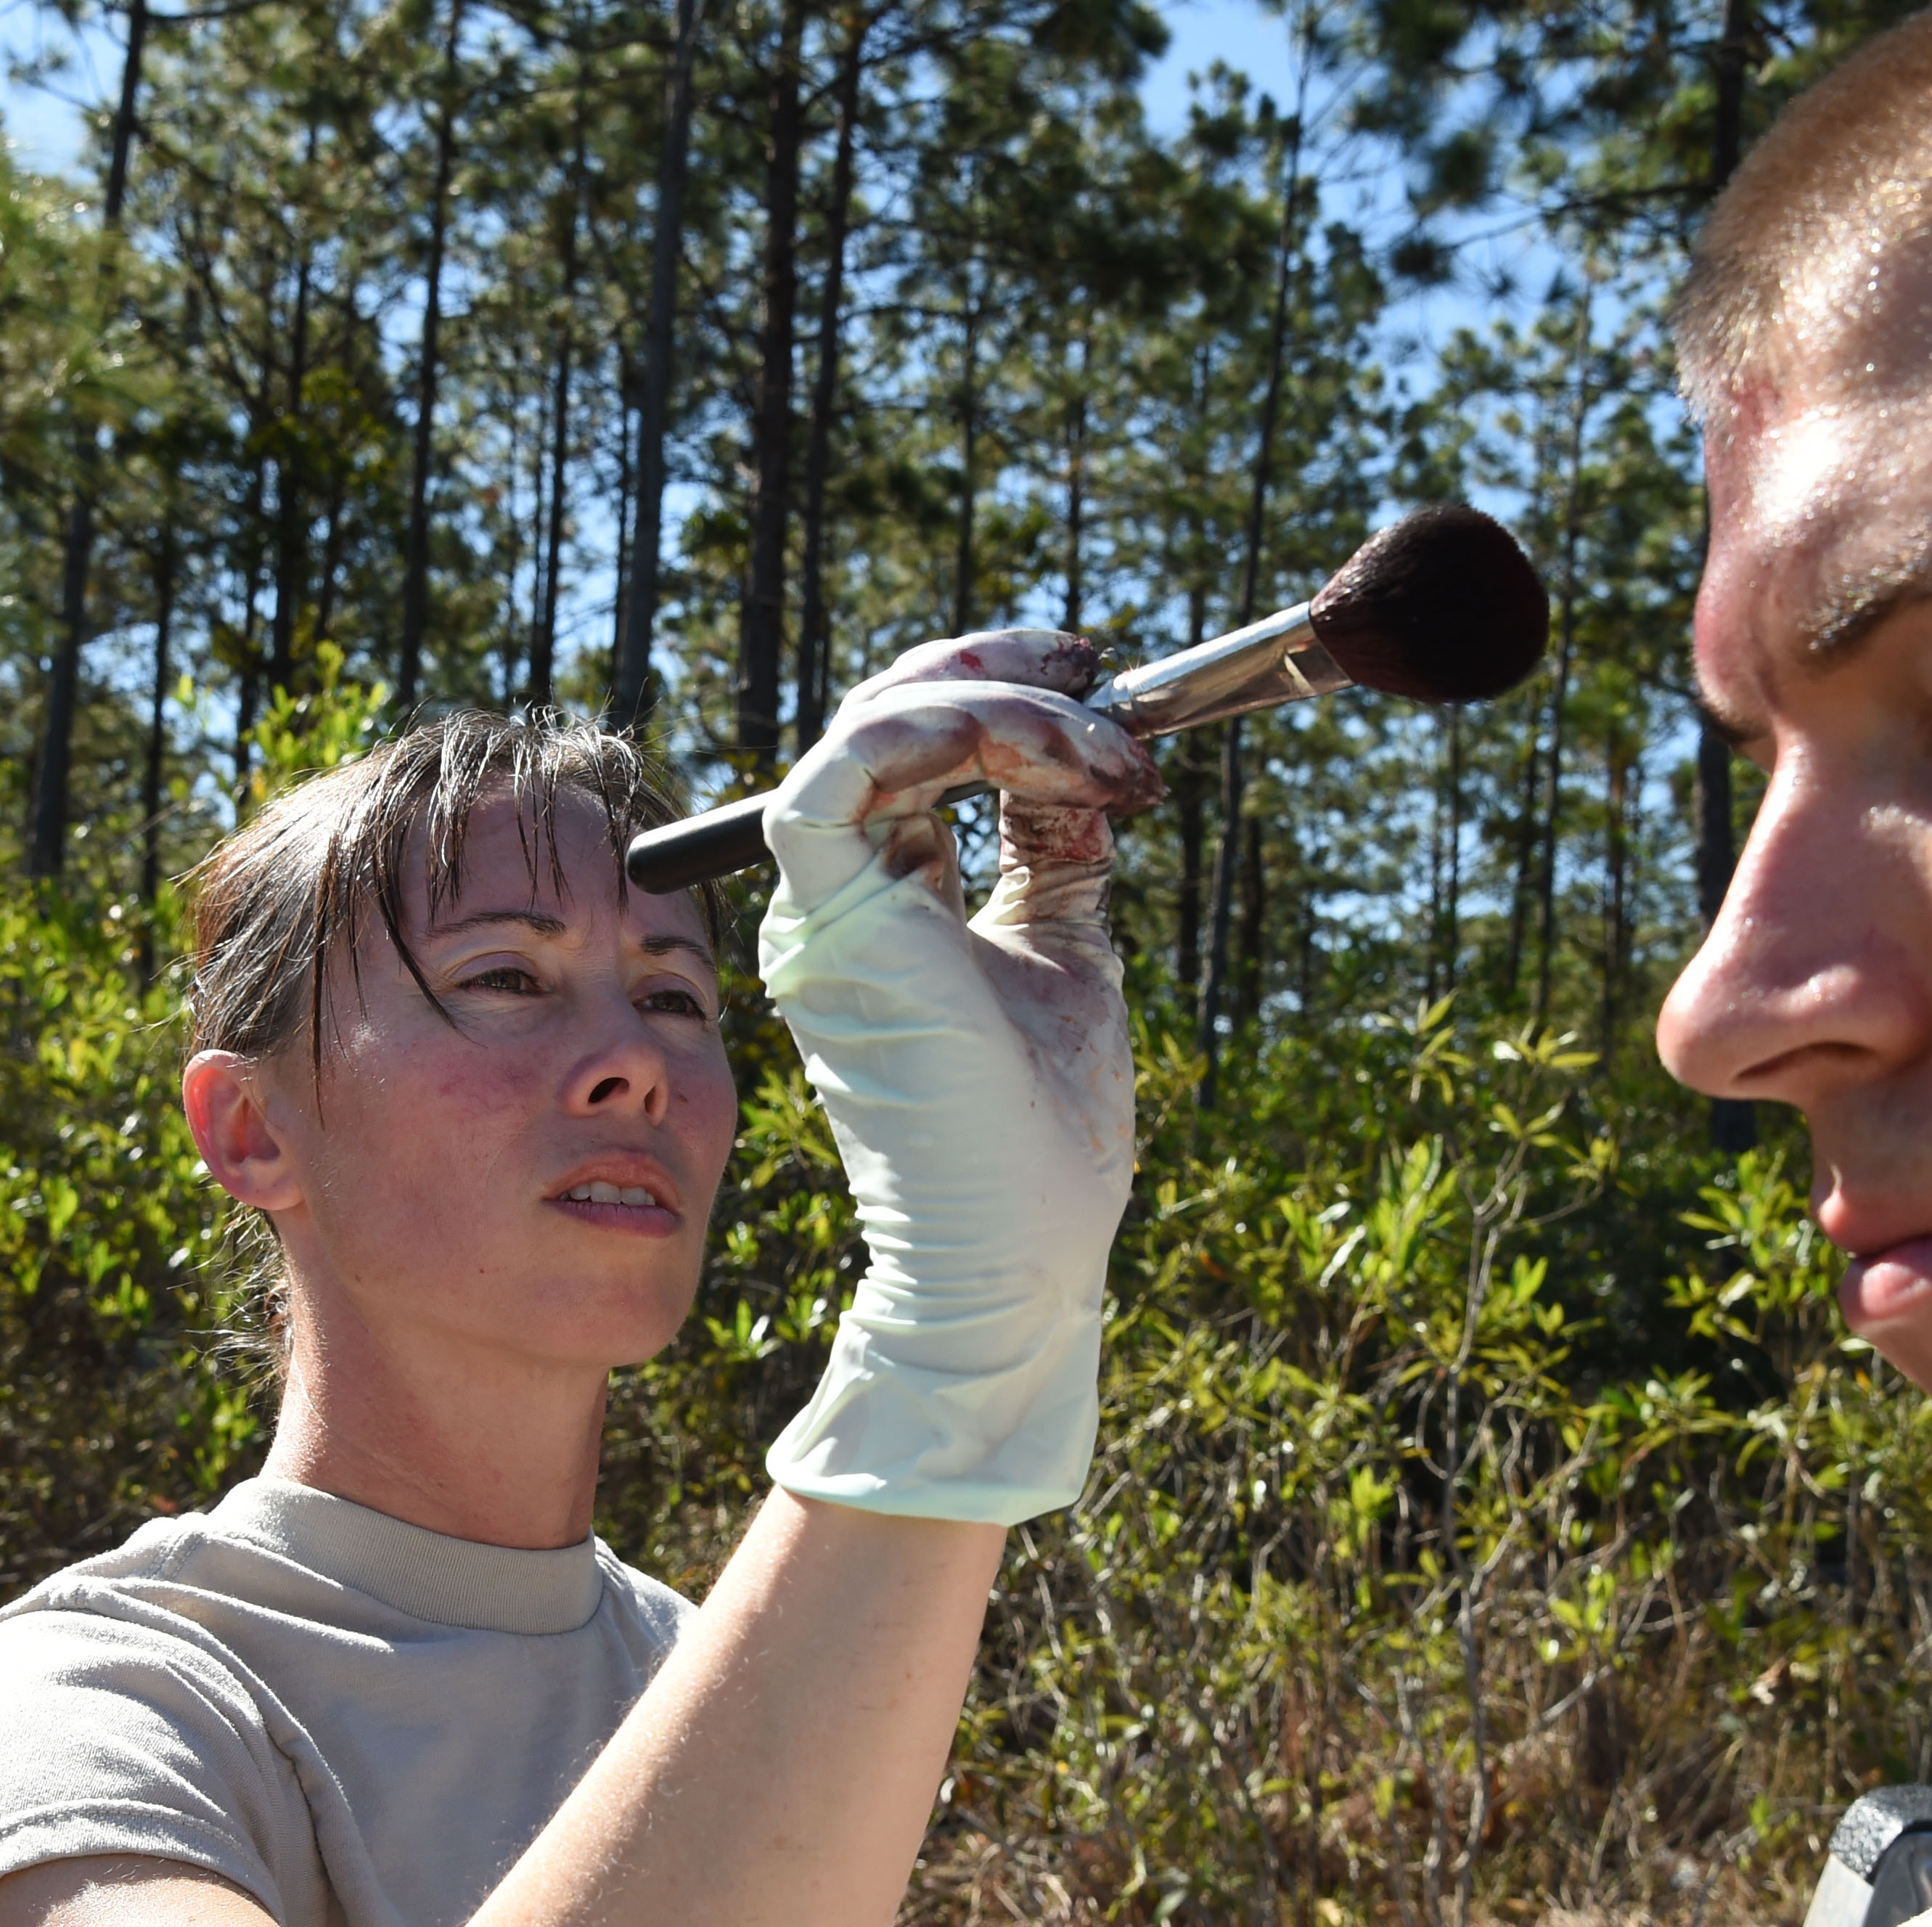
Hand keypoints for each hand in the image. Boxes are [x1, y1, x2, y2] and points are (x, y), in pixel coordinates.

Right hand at [756, 629, 1161, 1524]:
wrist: (1023, 1249)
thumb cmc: (1043, 1132)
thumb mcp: (1064, 944)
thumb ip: (1055, 850)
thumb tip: (1087, 757)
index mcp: (881, 907)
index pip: (914, 751)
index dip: (1001, 695)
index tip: (1102, 687)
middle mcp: (835, 902)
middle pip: (884, 717)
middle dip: (999, 672)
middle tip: (1100, 676)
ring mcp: (822, 913)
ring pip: (874, 727)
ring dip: (1007, 710)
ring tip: (1108, 753)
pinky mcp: (829, 924)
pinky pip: (847, 772)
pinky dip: (945, 730)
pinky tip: (1042, 750)